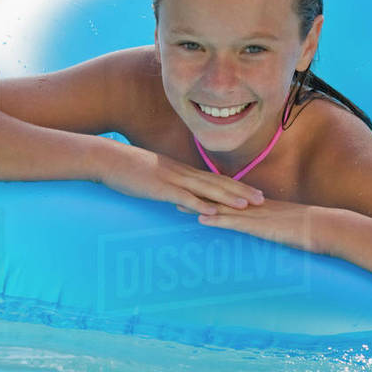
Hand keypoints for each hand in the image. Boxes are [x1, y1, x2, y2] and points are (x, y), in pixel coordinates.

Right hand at [99, 143, 264, 214]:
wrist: (108, 159)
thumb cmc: (129, 169)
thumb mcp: (155, 177)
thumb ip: (170, 186)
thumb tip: (182, 199)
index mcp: (183, 171)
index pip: (215, 179)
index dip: (236, 186)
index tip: (253, 193)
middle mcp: (183, 173)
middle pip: (218, 183)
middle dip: (241, 191)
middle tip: (262, 200)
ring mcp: (172, 180)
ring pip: (206, 189)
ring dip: (228, 198)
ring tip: (247, 206)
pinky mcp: (160, 188)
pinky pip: (182, 197)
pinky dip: (199, 204)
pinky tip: (212, 212)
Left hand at [189, 197, 323, 253]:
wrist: (327, 227)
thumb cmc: (313, 230)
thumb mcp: (289, 226)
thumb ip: (277, 226)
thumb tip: (270, 231)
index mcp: (261, 206)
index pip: (231, 198)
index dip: (210, 195)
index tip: (193, 193)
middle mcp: (255, 206)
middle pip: (221, 199)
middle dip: (198, 197)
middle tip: (174, 194)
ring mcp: (258, 215)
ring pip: (223, 208)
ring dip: (200, 207)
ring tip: (177, 205)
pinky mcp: (262, 226)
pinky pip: (236, 222)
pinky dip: (217, 219)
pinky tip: (202, 219)